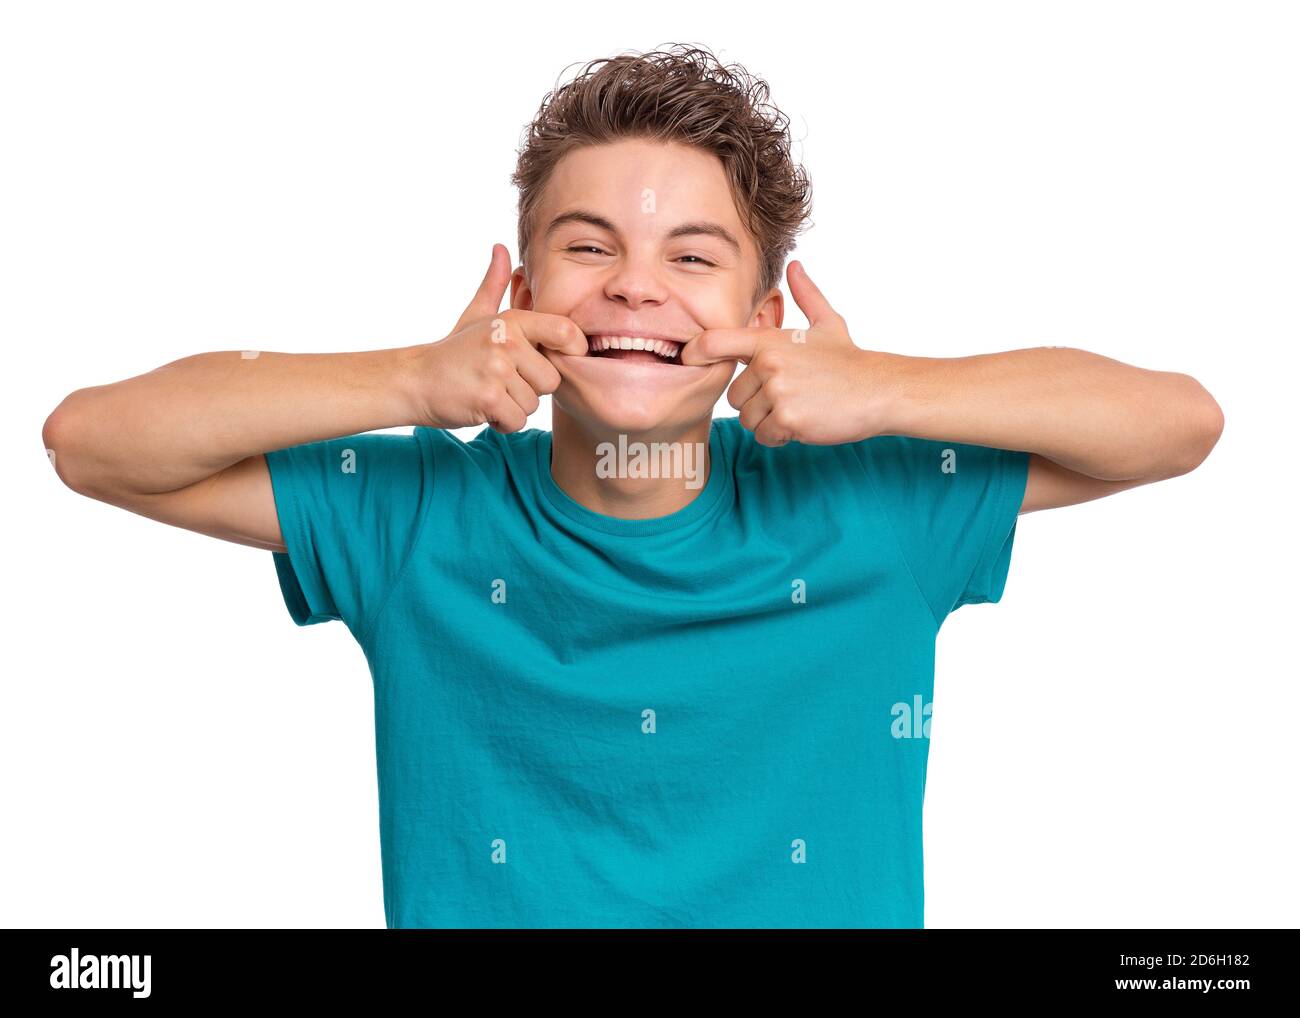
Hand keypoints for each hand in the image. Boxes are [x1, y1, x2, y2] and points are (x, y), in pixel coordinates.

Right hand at [411, 244, 587, 431]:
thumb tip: (501, 248)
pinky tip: (485, 409)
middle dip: (530, 389)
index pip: (565, 332)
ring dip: (514, 407)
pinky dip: (503, 423)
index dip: (573, 349)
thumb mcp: (476, 314)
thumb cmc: (453, 351)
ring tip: (490, 393)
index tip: (557, 360)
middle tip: (503, 382)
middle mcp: (507, 341)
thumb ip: (494, 285)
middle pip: (551, 380)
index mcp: (511, 321)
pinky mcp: (488, 398)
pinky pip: (517, 420)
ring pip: (533, 404)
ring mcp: (497, 370)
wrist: (414, 380)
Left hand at [679, 261, 892, 446]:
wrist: (878, 390)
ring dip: (767, 421)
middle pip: (733, 395)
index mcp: (770, 340)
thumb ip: (806, 295)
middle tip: (786, 398)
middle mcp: (769, 364)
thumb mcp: (827, 322)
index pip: (715, 342)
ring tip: (796, 409)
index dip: (695, 352)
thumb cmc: (849, 359)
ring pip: (747, 418)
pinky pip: (764, 436)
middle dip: (754, 402)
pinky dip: (779, 437)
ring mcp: (778, 393)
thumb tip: (795, 266)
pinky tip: (801, 424)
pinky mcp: (788, 420)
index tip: (688, 361)